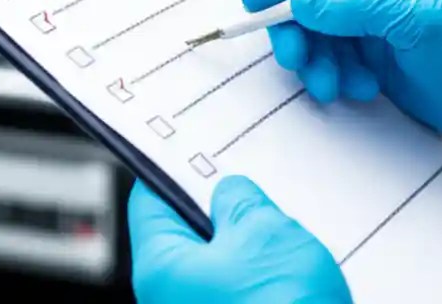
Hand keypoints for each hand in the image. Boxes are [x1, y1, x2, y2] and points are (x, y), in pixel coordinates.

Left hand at [128, 176, 350, 303]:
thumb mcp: (265, 231)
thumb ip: (241, 202)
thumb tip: (232, 194)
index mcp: (160, 268)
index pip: (149, 201)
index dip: (172, 169)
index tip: (190, 151)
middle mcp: (171, 299)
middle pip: (187, 234)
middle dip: (222, 211)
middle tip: (252, 195)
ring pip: (220, 264)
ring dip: (251, 247)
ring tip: (282, 240)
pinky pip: (242, 290)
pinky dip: (264, 276)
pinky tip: (292, 272)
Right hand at [242, 0, 441, 152]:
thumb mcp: (418, 15)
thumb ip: (355, 4)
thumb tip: (302, 1)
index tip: (258, 0)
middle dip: (295, 28)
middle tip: (295, 57)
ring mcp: (372, 19)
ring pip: (314, 32)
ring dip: (316, 60)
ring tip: (336, 83)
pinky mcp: (373, 53)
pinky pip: (331, 59)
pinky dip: (333, 76)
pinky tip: (359, 88)